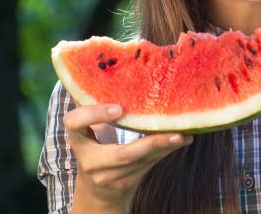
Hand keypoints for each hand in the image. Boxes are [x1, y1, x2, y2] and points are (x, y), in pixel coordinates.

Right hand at [64, 104, 192, 208]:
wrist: (96, 192)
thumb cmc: (95, 146)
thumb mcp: (89, 129)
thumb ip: (97, 106)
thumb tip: (119, 69)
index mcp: (77, 139)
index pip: (74, 124)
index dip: (94, 115)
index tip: (119, 109)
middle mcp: (90, 162)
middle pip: (122, 155)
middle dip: (152, 143)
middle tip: (174, 129)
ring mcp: (108, 177)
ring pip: (143, 161)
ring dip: (166, 145)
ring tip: (185, 132)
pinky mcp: (126, 184)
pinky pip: (150, 165)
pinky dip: (167, 150)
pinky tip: (183, 139)